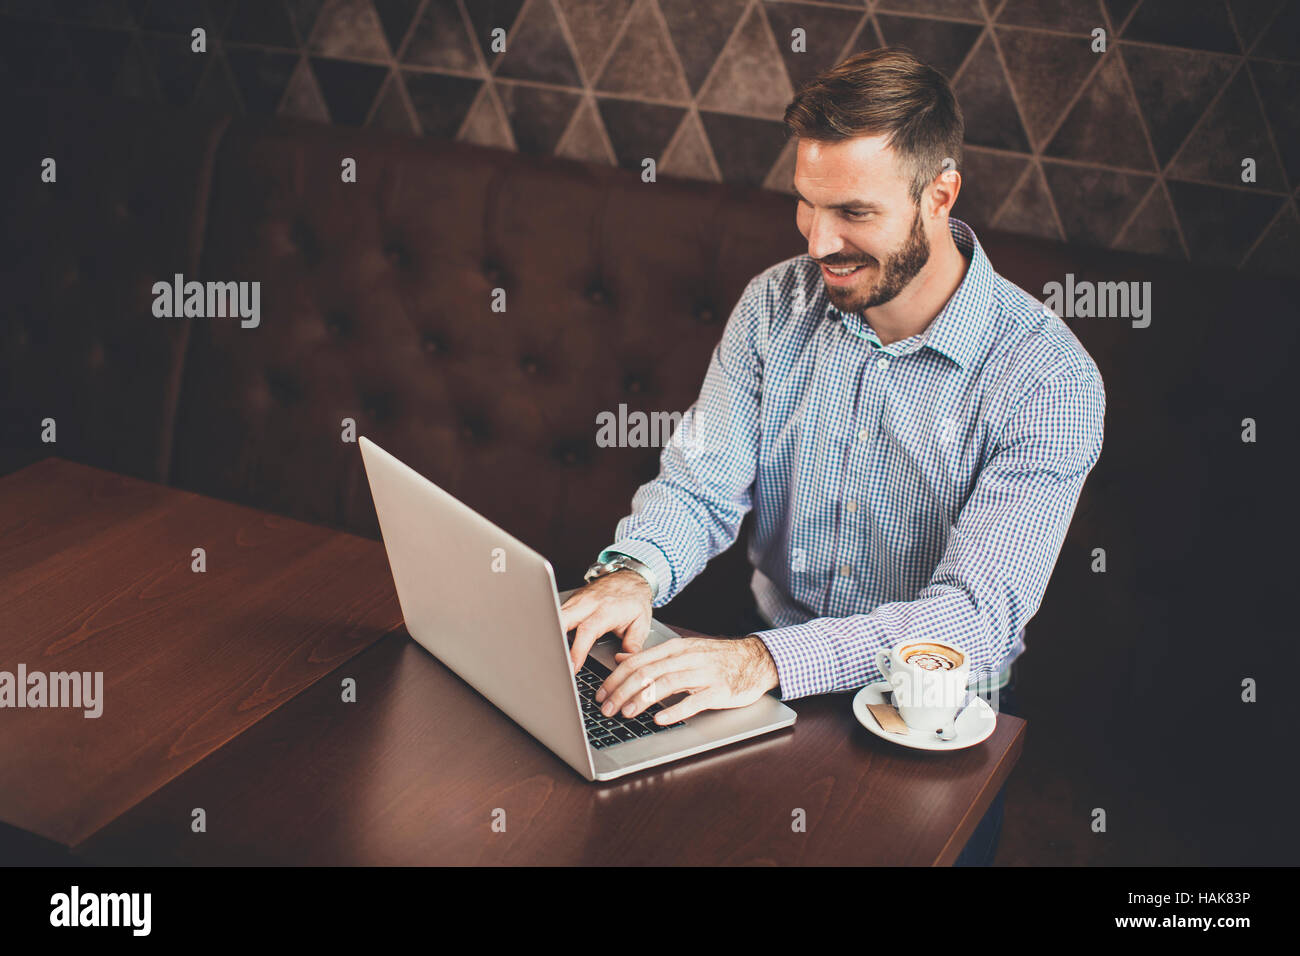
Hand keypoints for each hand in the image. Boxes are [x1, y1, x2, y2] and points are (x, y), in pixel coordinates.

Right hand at [558, 570, 652, 674]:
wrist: (628, 576)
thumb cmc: (634, 600)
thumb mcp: (641, 624)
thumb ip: (633, 646)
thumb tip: (621, 662)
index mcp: (607, 610)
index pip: (588, 631)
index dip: (578, 650)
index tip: (572, 667)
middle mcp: (589, 603)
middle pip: (563, 619)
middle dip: (554, 639)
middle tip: (553, 660)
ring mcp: (577, 600)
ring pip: (556, 615)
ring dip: (551, 633)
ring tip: (550, 654)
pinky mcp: (571, 601)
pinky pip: (557, 613)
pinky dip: (553, 627)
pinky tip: (552, 641)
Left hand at [593, 628, 779, 724]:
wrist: (756, 659)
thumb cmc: (717, 658)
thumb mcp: (682, 652)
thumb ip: (652, 656)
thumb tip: (621, 660)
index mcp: (675, 648)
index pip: (638, 661)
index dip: (616, 677)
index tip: (600, 693)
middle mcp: (687, 658)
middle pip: (647, 672)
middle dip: (622, 690)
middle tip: (606, 707)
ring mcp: (704, 673)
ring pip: (666, 683)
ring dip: (642, 698)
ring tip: (626, 713)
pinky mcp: (719, 690)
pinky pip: (694, 700)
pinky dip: (675, 709)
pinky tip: (660, 719)